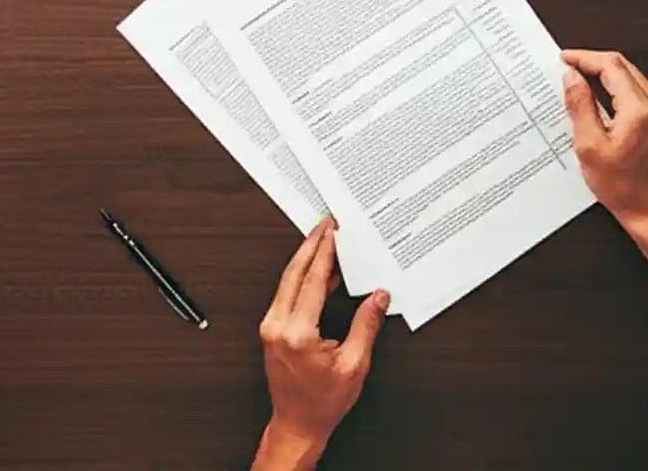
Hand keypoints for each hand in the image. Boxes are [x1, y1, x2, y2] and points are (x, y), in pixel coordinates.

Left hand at [252, 216, 389, 469]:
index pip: (312, 281)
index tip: (333, 233)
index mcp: (297, 333)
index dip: (324, 253)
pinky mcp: (270, 329)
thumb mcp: (354, 365)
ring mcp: (270, 327)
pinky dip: (301, 277)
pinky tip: (318, 271)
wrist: (297, 422)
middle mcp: (277, 326)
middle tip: (326, 225)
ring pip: (287, 281)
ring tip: (324, 241)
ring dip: (305, 259)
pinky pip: (285, 294)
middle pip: (293, 273)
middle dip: (311, 245)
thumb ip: (366, 326)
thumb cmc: (323, 401)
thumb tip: (378, 296)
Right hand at [560, 49, 647, 226]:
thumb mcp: (589, 145)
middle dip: (592, 62)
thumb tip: (571, 77)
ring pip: (628, 74)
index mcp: (639, 110)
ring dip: (602, 72)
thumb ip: (580, 106)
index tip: (564, 59)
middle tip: (566, 66)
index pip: (611, 67)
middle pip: (621, 65)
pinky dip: (613, 84)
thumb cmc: (621, 185)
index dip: (584, 58)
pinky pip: (634, 88)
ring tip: (576, 78)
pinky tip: (595, 93)